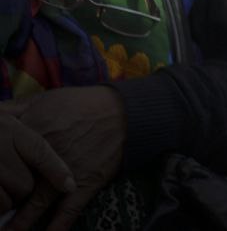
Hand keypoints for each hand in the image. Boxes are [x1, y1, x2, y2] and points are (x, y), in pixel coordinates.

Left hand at [4, 85, 124, 230]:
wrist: (122, 112)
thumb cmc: (80, 104)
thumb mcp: (43, 99)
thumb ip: (14, 108)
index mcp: (29, 136)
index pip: (1, 160)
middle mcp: (43, 158)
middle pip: (14, 187)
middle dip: (3, 200)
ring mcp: (64, 173)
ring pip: (35, 205)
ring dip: (20, 223)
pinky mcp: (84, 183)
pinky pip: (68, 211)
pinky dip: (56, 227)